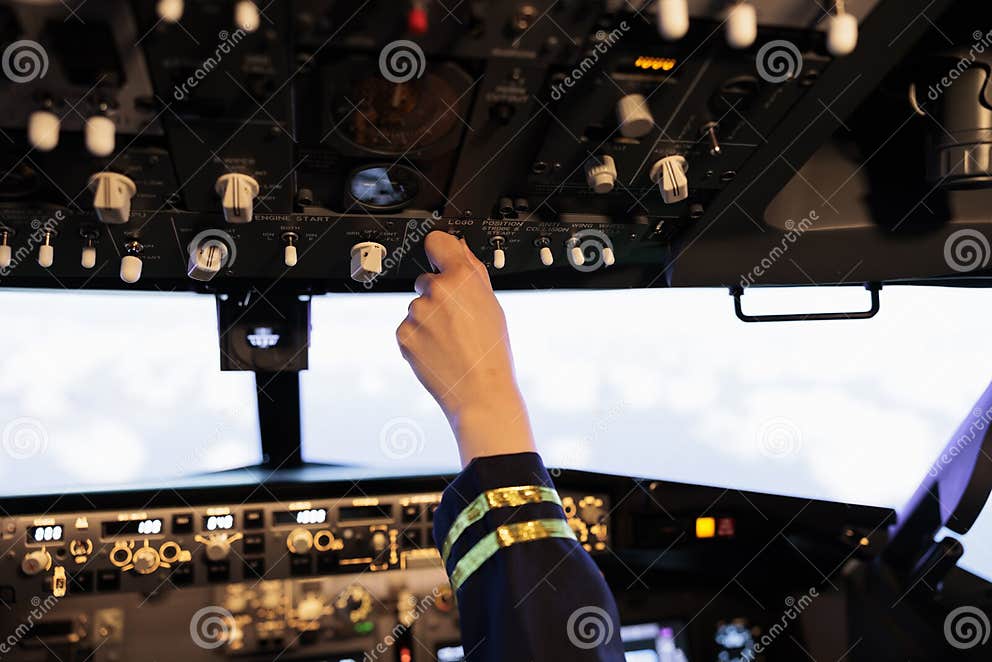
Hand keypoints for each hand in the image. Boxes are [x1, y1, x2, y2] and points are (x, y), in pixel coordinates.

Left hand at [396, 231, 535, 465]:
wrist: (479, 392)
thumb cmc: (491, 352)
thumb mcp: (492, 305)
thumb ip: (473, 271)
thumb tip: (459, 247)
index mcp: (461, 278)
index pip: (437, 242)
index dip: (439, 249)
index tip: (440, 256)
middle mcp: (436, 291)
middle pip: (427, 279)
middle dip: (438, 295)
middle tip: (458, 321)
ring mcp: (417, 314)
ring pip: (418, 306)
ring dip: (429, 319)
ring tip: (451, 340)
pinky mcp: (403, 334)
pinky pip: (408, 328)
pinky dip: (419, 337)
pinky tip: (438, 350)